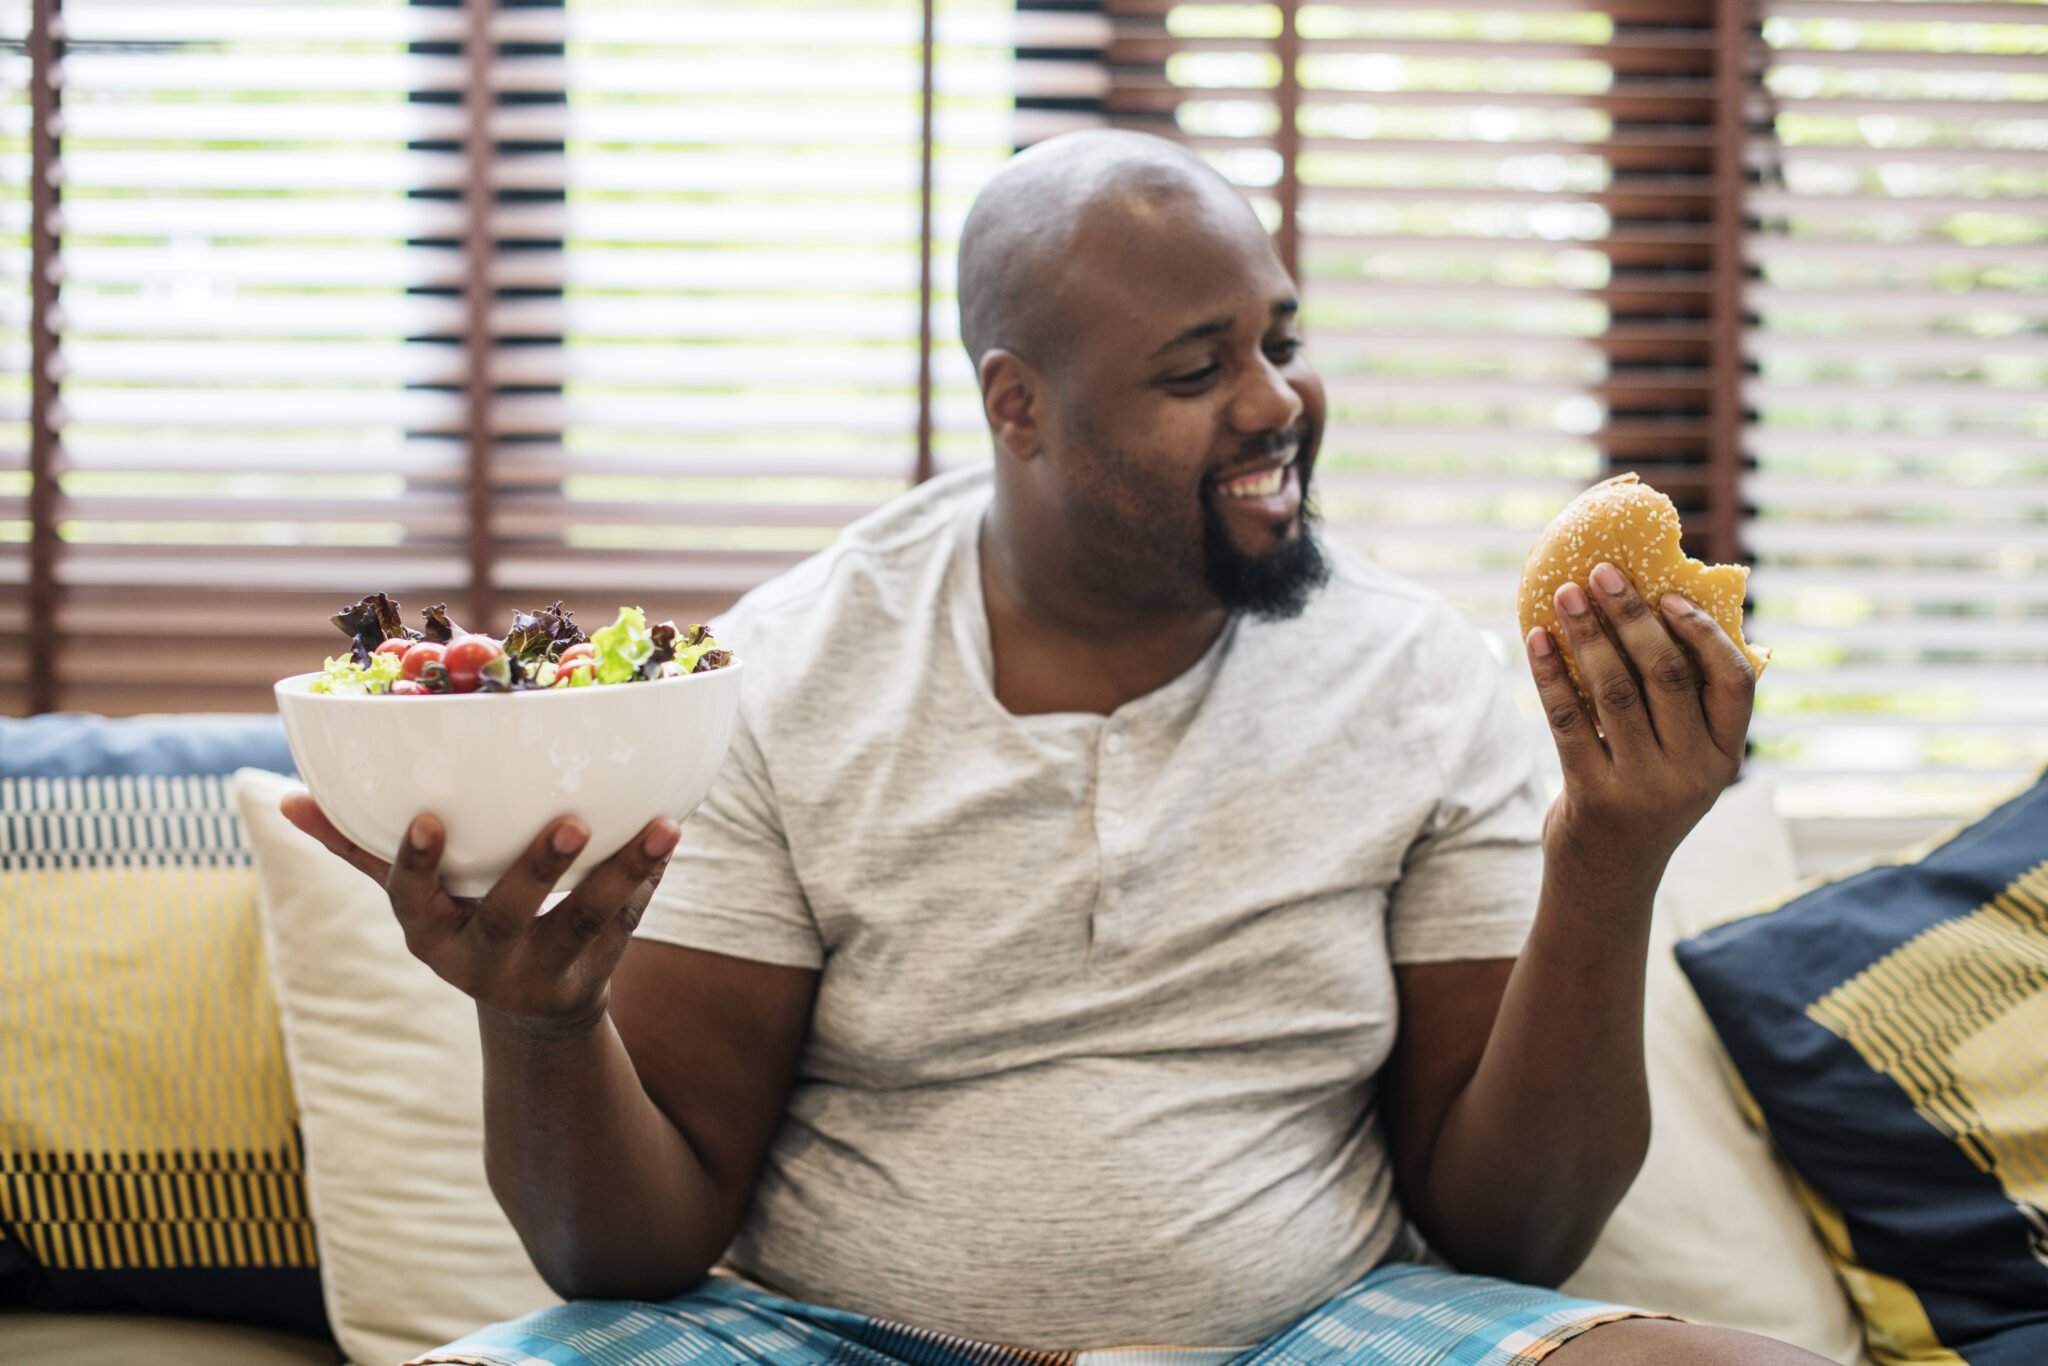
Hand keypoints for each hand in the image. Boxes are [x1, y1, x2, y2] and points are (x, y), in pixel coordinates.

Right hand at [281, 792, 680, 1034]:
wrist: (530, 1013)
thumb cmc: (461, 925)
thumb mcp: (414, 901)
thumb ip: (356, 848)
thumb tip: (286, 798)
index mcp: (428, 934)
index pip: (410, 900)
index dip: (415, 864)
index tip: (427, 819)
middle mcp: (482, 960)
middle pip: (508, 917)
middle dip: (537, 871)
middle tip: (570, 821)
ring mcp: (543, 973)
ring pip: (588, 922)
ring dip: (625, 872)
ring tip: (663, 826)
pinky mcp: (596, 975)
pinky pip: (628, 924)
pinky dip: (650, 880)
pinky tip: (670, 831)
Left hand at [1525, 561, 1756, 890]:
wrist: (1608, 880)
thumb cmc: (1644, 797)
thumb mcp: (1681, 760)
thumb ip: (1681, 704)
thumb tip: (1650, 606)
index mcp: (1726, 755)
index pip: (1736, 680)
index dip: (1703, 631)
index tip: (1667, 594)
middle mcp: (1695, 773)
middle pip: (1667, 673)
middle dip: (1631, 615)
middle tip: (1601, 572)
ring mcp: (1646, 788)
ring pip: (1614, 690)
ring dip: (1585, 634)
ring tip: (1563, 594)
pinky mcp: (1594, 797)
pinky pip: (1568, 719)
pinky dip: (1549, 673)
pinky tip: (1535, 640)